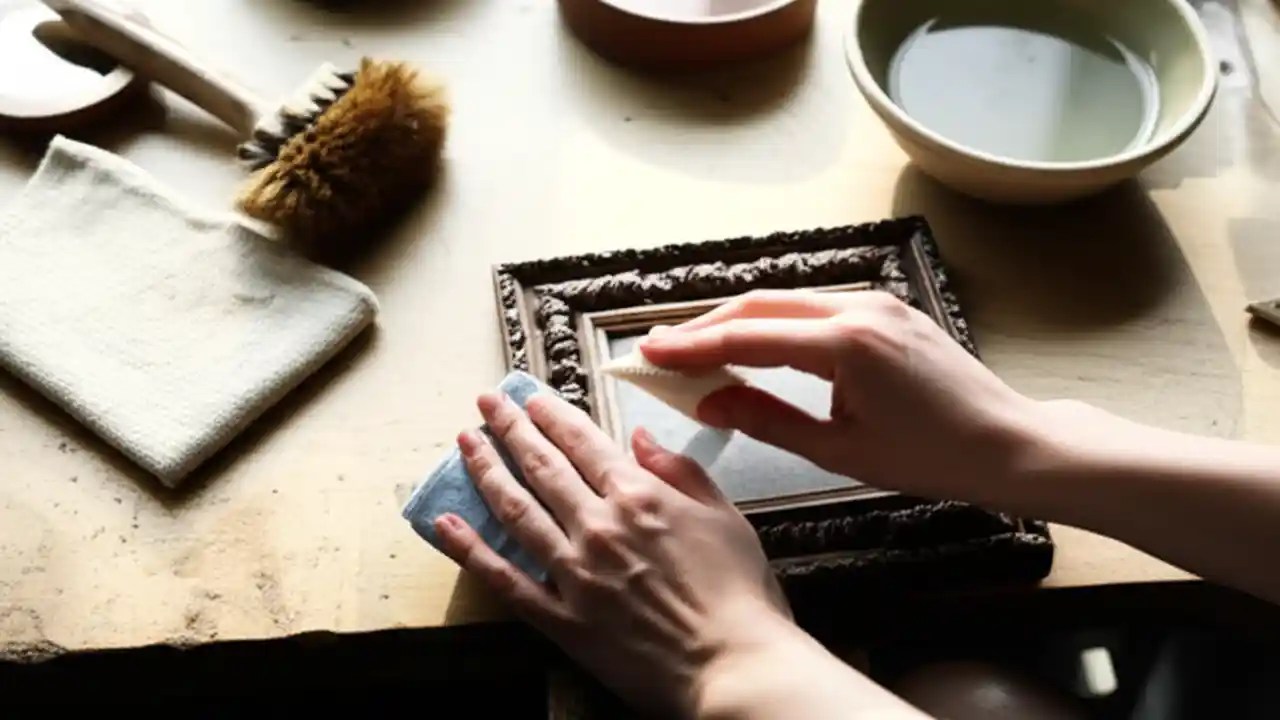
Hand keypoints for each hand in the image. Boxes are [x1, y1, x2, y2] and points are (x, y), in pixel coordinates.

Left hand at [432, 390, 792, 717]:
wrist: (734, 669)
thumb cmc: (741, 596)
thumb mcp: (726, 518)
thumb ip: (681, 472)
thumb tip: (642, 439)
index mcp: (639, 496)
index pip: (582, 440)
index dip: (550, 413)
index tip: (527, 396)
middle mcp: (598, 526)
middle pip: (541, 465)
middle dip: (508, 428)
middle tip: (484, 403)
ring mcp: (574, 573)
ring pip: (516, 510)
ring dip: (485, 471)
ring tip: (464, 444)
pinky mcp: (562, 619)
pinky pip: (505, 580)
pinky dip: (470, 551)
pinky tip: (445, 526)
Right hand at [639, 289, 1044, 507]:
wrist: (1008, 443)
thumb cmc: (932, 457)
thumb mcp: (840, 450)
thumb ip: (766, 418)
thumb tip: (709, 401)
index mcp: (846, 344)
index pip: (747, 335)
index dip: (691, 345)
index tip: (648, 353)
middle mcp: (858, 308)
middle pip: (759, 304)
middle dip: (705, 326)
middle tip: (661, 350)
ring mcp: (875, 303)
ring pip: (785, 301)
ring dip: (737, 322)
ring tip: (695, 350)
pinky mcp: (885, 310)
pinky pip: (814, 307)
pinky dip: (773, 323)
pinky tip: (752, 345)